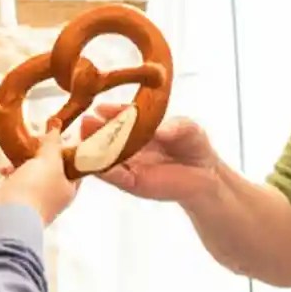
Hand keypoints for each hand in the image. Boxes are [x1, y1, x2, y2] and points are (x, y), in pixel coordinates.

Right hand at [0, 120, 79, 225]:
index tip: (60, 135)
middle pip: (51, 170)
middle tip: (37, 138)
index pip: (75, 167)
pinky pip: (13, 183)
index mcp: (68, 190)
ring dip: (23, 162)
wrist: (5, 216)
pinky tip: (2, 167)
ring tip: (18, 149)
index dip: (69, 150)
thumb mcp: (49, 160)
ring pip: (31, 175)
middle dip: (43, 154)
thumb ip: (53, 144)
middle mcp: (52, 197)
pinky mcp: (12, 202)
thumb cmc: (35, 189)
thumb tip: (56, 128)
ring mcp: (31, 201)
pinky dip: (9, 173)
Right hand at [80, 103, 220, 205]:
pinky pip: (115, 177)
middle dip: (96, 129)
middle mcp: (130, 146)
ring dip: (94, 149)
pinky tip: (96, 162)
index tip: (100, 108)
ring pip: (106, 157)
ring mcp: (129, 165)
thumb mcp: (187, 127)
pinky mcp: (133, 183)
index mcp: (139, 128)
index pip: (121, 118)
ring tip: (85, 139)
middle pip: (108, 137)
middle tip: (85, 121)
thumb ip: (175, 126)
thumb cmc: (192, 144)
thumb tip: (161, 130)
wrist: (205, 173)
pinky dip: (104, 170)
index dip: (111, 113)